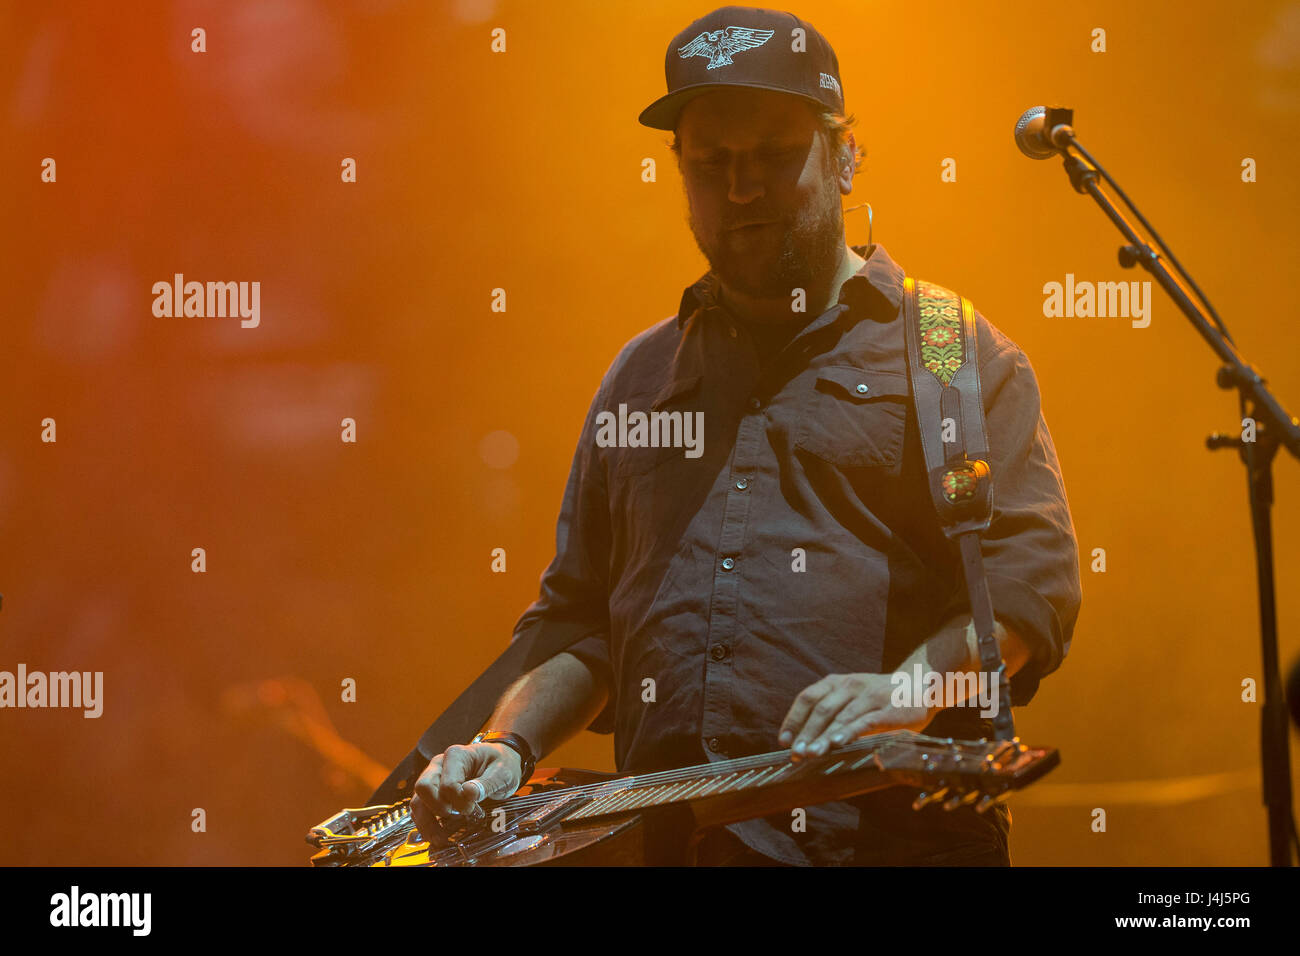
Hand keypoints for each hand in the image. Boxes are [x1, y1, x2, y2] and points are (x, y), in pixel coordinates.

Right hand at [409, 742, 522, 840]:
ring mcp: (433, 778)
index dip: (458, 802)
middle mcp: (439, 765)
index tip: (472, 809)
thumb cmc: (501, 764)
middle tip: (456, 820)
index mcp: (457, 755)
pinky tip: (437, 836)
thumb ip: (486, 783)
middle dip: (437, 809)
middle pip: (424, 787)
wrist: (502, 762)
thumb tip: (468, 793)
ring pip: (418, 801)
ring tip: (441, 839)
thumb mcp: (503, 772)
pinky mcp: (433, 793)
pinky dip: (426, 824)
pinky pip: (421, 809)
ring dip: (427, 823)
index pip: (447, 783)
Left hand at [777, 673, 934, 758]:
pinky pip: (866, 721)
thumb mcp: (853, 697)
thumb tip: (806, 742)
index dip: (794, 719)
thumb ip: (833, 713)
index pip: (808, 698)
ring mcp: (870, 696)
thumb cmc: (880, 698)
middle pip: (821, 709)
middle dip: (806, 733)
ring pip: (841, 717)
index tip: (784, 741)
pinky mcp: (889, 710)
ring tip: (811, 754)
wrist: (921, 685)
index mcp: (837, 682)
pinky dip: (850, 732)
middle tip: (796, 754)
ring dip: (824, 737)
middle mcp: (851, 686)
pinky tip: (838, 743)